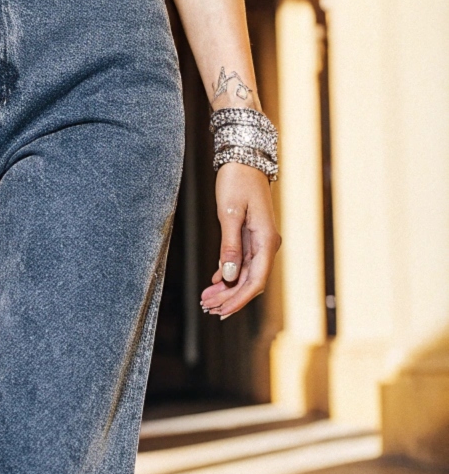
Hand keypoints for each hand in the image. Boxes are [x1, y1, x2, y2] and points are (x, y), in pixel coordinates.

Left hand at [200, 163, 279, 318]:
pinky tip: (215, 282)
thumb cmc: (236, 183)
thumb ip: (229, 246)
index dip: (239, 298)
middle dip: (230, 297)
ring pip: (245, 273)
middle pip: (250, 281)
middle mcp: (266, 245)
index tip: (222, 311)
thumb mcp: (229, 214)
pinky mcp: (250, 236)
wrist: (244, 161)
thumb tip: (229, 276)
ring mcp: (259, 241)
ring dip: (227, 288)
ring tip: (207, 300)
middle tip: (208, 309)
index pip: (256, 280)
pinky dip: (227, 273)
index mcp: (266, 241)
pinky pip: (241, 262)